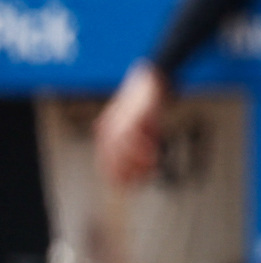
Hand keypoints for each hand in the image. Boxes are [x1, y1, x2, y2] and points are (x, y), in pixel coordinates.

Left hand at [94, 62, 169, 187]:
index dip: (112, 173)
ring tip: (149, 172)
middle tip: (134, 186)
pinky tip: (154, 157)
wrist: (154, 76)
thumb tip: (145, 161)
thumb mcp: (141, 122)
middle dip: (121, 174)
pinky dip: (143, 150)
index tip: (123, 186)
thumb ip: (140, 138)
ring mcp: (120, 120)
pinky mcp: (134, 115)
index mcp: (107, 127)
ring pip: (121, 150)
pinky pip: (134, 138)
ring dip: (135, 164)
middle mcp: (109, 125)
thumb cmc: (147, 101)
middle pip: (109, 156)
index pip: (105, 156)